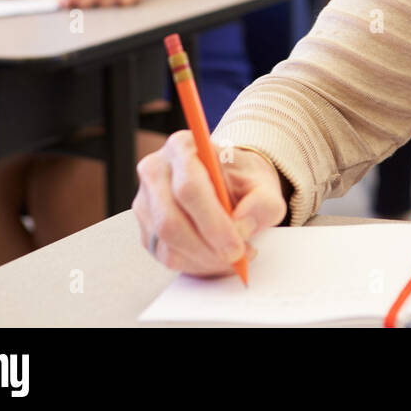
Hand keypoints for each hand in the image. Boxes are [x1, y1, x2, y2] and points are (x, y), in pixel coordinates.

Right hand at [133, 130, 287, 275]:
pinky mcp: (145, 229)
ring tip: (233, 256)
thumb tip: (241, 228)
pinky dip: (196, 263)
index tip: (237, 245)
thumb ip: (262, 203)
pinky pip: (166, 255)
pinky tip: (217, 257)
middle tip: (236, 258)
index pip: (189, 187)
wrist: (230, 184)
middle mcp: (155, 171)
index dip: (213, 222)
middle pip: (170, 219)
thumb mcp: (265, 186)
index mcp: (182, 147)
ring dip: (204, 257)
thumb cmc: (244, 181)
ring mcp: (145, 202)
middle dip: (207, 246)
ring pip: (167, 242)